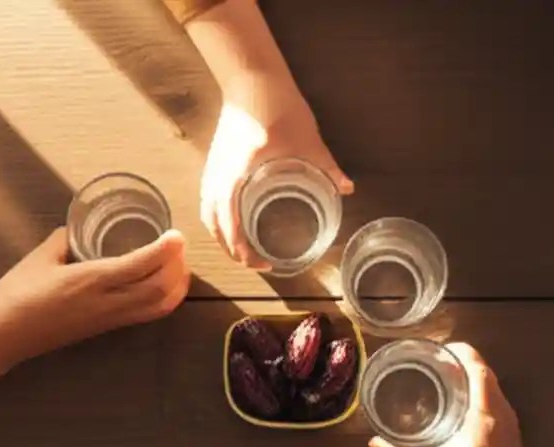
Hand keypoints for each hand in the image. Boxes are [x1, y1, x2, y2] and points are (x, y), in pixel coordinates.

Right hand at [0, 228, 189, 366]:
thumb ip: (64, 240)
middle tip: (180, 246)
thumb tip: (78, 227)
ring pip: (157, 307)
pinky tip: (164, 287)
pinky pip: (144, 315)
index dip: (165, 250)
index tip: (177, 234)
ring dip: (175, 287)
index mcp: (91, 280)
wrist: (2, 336)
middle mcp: (106, 303)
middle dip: (177, 268)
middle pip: (158, 289)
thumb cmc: (16, 293)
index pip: (140, 265)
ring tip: (179, 266)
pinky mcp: (105, 329)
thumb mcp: (40, 257)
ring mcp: (108, 319)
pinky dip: (163, 300)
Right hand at [201, 72, 352, 267]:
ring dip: (219, 234)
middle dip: (229, 248)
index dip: (240, 249)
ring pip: (206, 211)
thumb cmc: (277, 105)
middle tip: (252, 262)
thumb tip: (347, 188)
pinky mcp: (214, 159)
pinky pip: (207, 196)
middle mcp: (218, 175)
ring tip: (240, 248)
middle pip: (212, 223)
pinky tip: (231, 220)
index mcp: (237, 174)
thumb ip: (326, 166)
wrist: (252, 77)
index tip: (257, 262)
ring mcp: (212, 167)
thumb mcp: (307, 140)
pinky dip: (215, 215)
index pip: (228, 223)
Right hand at [368, 344, 538, 446]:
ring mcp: (509, 416)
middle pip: (484, 370)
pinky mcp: (511, 425)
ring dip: (470, 373)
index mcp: (485, 412)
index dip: (460, 351)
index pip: (478, 367)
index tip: (438, 350)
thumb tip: (374, 442)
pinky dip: (477, 387)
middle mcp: (500, 408)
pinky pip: (493, 394)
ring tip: (442, 375)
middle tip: (434, 362)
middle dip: (461, 359)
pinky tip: (458, 399)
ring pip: (490, 382)